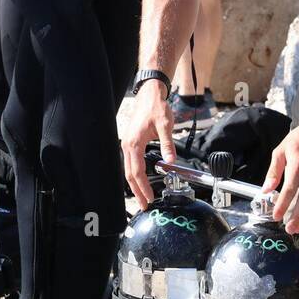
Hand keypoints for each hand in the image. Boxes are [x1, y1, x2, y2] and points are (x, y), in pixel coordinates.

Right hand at [119, 80, 173, 211]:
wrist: (150, 93)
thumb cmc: (156, 106)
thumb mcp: (165, 125)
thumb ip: (168, 144)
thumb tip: (171, 161)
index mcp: (134, 143)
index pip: (137, 172)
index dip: (143, 187)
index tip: (150, 198)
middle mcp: (128, 145)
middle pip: (129, 174)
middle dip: (137, 191)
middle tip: (144, 205)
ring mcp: (128, 144)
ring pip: (129, 169)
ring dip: (135, 184)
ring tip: (143, 196)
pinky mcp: (132, 142)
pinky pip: (131, 162)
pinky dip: (135, 174)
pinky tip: (141, 180)